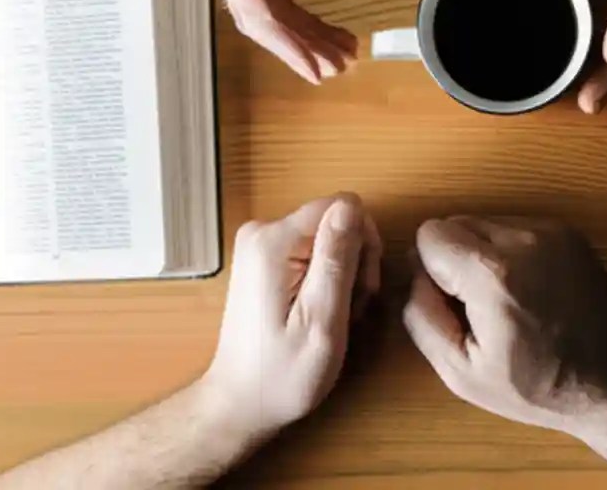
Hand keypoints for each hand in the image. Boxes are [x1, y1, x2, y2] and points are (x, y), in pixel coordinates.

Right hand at [170, 0, 355, 83]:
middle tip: (338, 69)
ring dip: (303, 40)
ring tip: (342, 57)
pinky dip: (301, 22)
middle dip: (300, 49)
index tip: (311, 64)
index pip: (254, 2)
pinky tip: (326, 32)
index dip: (283, 38)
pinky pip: (275, 2)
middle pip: (263, 20)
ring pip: (269, 17)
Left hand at [204, 193, 382, 439]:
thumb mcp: (322, 320)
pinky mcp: (263, 259)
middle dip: (355, 262)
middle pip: (335, 221)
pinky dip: (326, 280)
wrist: (241, 401)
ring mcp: (260, 245)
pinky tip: (323, 312)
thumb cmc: (284, 373)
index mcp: (273, 241)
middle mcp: (262, 231)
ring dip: (344, 275)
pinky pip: (311, 251)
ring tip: (338, 317)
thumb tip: (352, 206)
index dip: (364, 243)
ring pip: (328, 237)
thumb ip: (336, 260)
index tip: (362, 289)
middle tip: (352, 311)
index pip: (342, 206)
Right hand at [402, 215, 606, 435]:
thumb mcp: (460, 373)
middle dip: (455, 258)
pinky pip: (515, 227)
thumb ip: (422, 316)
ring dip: (482, 252)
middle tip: (479, 306)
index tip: (455, 304)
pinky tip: (529, 289)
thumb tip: (416, 273)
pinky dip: (510, 251)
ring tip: (507, 299)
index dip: (432, 270)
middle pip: (456, 222)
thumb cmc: (535, 386)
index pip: (430, 233)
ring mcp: (551, 231)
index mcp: (493, 275)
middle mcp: (523, 240)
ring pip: (485, 222)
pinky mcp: (568, 233)